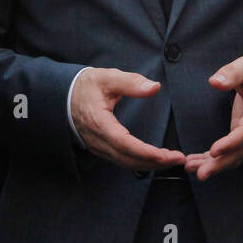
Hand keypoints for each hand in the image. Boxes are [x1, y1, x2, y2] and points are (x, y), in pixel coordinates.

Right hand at [70, 68, 185, 171]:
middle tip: (179, 159)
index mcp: (99, 123)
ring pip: (126, 163)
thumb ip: (131, 82)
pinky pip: (121, 161)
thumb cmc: (86, 86)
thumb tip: (155, 87)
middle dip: (155, 162)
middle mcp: (97, 140)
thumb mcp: (107, 77)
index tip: (168, 155)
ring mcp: (98, 147)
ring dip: (150, 165)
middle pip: (128, 159)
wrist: (64, 95)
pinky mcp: (100, 149)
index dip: (147, 152)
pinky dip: (140, 163)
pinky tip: (155, 159)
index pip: (125, 144)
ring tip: (172, 160)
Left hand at [185, 57, 242, 180]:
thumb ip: (232, 73)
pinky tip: (194, 162)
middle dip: (221, 163)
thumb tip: (214, 82)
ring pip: (235, 156)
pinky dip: (212, 160)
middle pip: (241, 150)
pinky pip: (229, 154)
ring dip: (214, 165)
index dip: (232, 142)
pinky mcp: (242, 139)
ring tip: (191, 168)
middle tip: (200, 173)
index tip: (214, 150)